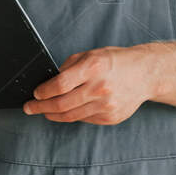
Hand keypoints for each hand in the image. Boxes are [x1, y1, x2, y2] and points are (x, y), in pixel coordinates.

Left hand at [22, 45, 153, 124]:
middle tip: (30, 108)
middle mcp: (100, 88)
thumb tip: (48, 83)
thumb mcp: (90, 55)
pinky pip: (84, 119)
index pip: (60, 85)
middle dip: (40, 107)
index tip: (35, 94)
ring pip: (71, 116)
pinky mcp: (110, 118)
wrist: (145, 74)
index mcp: (93, 68)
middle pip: (61, 104)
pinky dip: (72, 115)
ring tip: (43, 112)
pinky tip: (67, 111)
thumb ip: (69, 68)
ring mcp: (106, 106)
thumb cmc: (115, 62)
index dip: (43, 92)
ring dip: (53, 115)